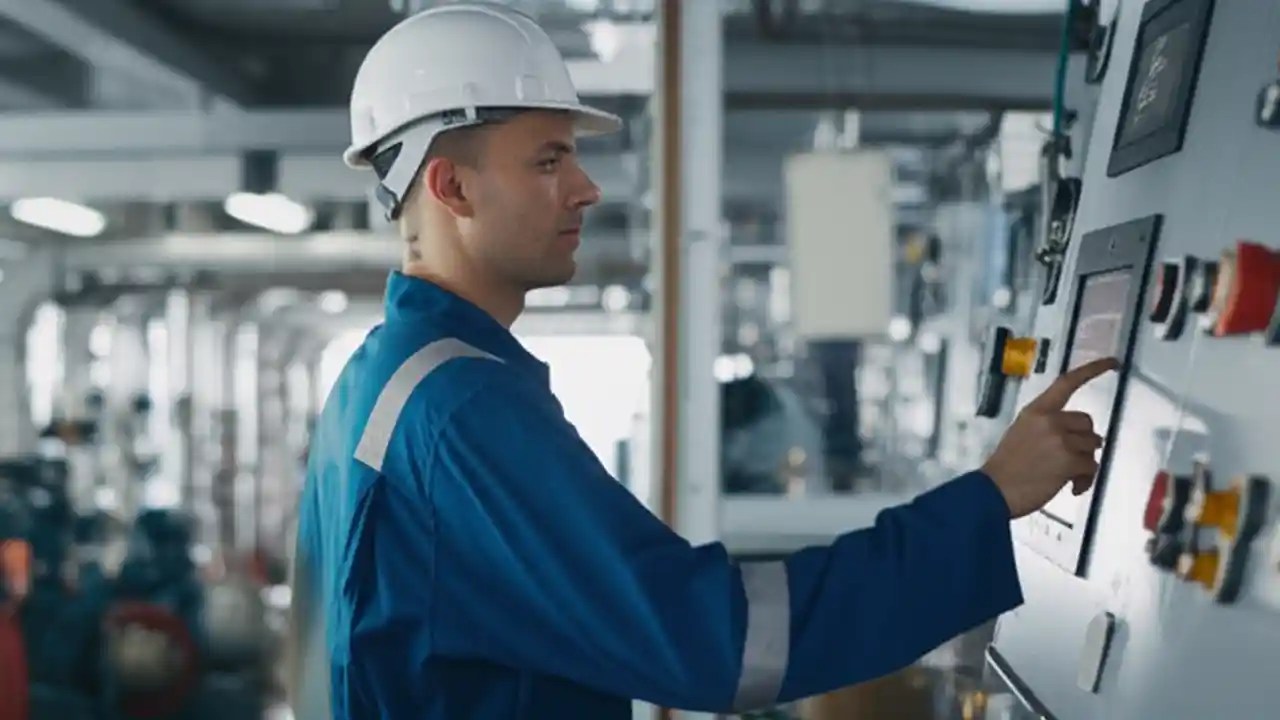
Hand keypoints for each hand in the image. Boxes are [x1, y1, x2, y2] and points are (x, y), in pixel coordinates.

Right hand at [981, 357, 1118, 518]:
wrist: (994, 491)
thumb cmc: (1006, 466)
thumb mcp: (1021, 434)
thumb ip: (1044, 427)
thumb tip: (1073, 437)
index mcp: (1036, 411)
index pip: (1067, 383)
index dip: (1092, 370)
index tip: (1113, 362)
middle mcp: (1050, 420)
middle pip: (1087, 422)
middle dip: (1084, 440)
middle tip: (1071, 459)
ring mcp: (1061, 440)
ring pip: (1093, 445)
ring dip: (1085, 462)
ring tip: (1069, 478)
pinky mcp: (1070, 461)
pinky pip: (1092, 467)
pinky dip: (1085, 480)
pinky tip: (1072, 489)